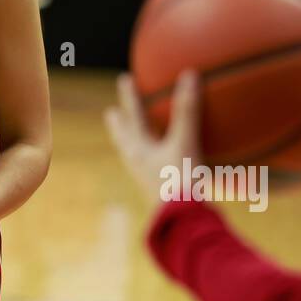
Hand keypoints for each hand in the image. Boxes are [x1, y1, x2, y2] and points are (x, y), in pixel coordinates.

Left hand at [105, 71, 202, 203]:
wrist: (183, 225)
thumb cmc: (179, 182)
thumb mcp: (184, 142)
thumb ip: (187, 110)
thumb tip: (189, 74)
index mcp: (139, 151)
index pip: (133, 117)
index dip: (130, 97)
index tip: (124, 80)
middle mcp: (139, 165)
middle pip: (126, 139)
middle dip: (121, 125)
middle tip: (111, 113)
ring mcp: (149, 181)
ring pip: (137, 157)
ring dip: (136, 144)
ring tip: (136, 139)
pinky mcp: (162, 194)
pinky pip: (156, 171)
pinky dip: (159, 161)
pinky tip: (169, 164)